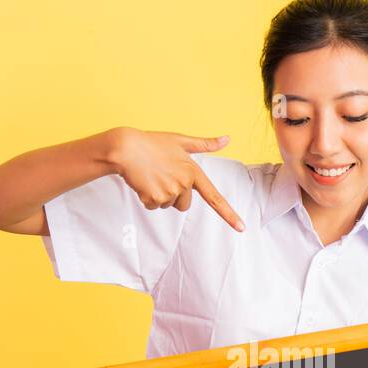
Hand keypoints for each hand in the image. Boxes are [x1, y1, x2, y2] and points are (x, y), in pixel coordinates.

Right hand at [107, 127, 244, 230]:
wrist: (126, 148)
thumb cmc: (152, 143)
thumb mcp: (180, 141)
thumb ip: (205, 144)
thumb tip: (227, 138)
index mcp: (193, 171)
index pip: (215, 197)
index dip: (229, 214)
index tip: (242, 228)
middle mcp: (185, 183)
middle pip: (184, 205)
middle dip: (173, 195)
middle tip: (160, 175)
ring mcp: (170, 191)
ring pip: (167, 205)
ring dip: (158, 195)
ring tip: (151, 176)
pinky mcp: (155, 198)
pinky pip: (153, 206)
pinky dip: (146, 197)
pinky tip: (142, 181)